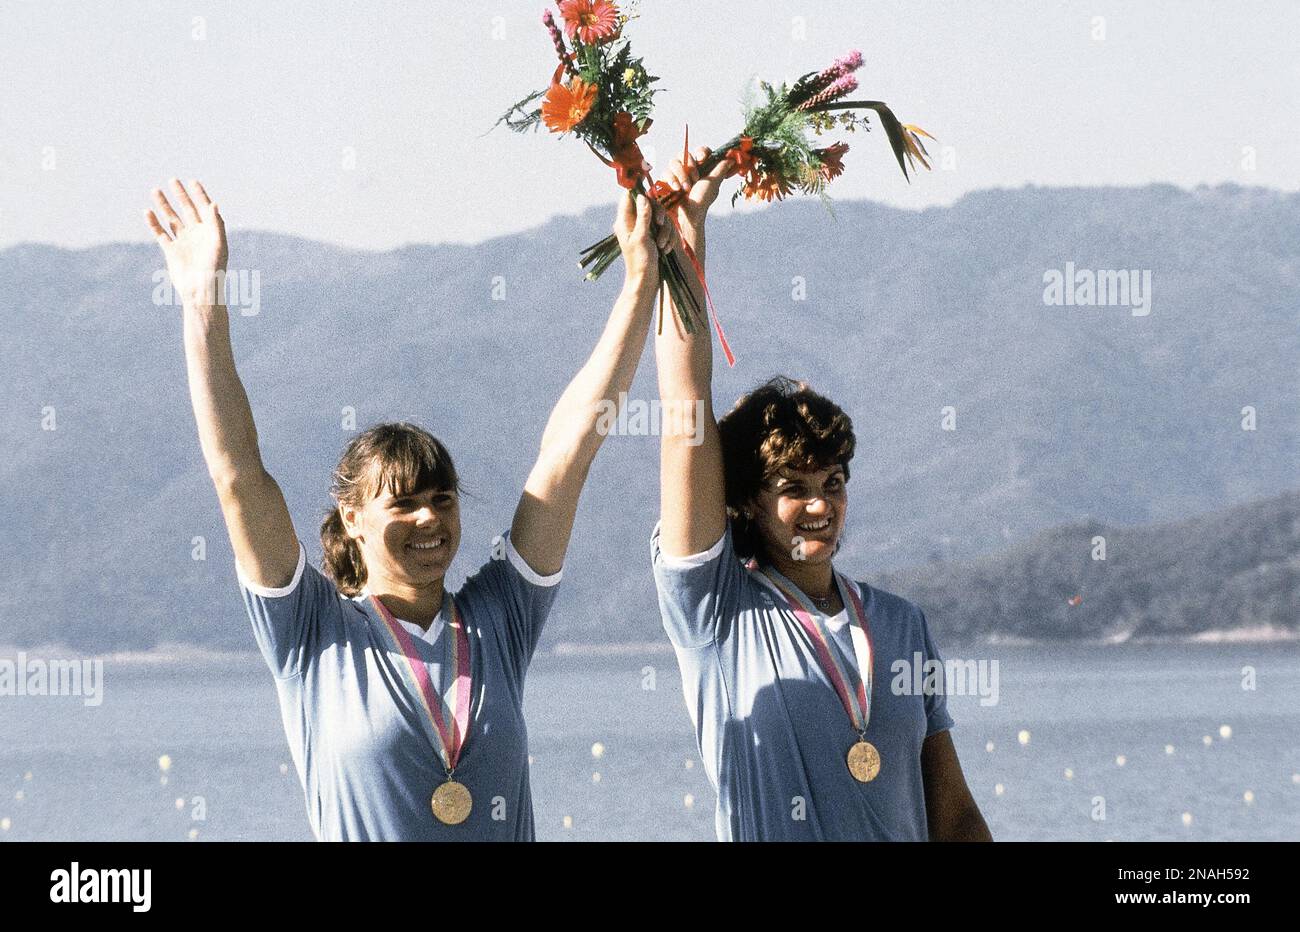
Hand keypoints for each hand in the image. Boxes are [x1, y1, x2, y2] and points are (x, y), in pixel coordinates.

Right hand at [144, 179, 227, 306]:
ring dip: (164, 205)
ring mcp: (183, 241)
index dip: (199, 194)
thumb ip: (216, 224)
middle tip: (173, 179)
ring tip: (155, 190)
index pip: (204, 208)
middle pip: (187, 209)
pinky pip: (160, 233)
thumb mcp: (218, 245)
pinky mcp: (171, 251)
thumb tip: (214, 203)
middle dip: (180, 195)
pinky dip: (153, 223)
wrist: (200, 291)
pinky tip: (147, 211)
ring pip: (171, 219)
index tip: (192, 181)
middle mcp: (196, 234)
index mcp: (210, 232)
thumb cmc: (214, 270)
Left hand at [612, 192, 676, 283]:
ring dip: (665, 230)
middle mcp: (634, 222)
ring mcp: (646, 229)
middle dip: (658, 214)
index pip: (629, 197)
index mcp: (624, 221)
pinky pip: (666, 228)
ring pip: (660, 216)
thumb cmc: (640, 262)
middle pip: (648, 203)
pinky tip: (665, 249)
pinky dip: (668, 237)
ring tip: (661, 245)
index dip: (638, 188)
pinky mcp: (656, 235)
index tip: (650, 185)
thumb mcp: (641, 238)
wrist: (646, 282)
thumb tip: (642, 196)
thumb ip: (642, 216)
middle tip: (660, 223)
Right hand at [661, 147, 735, 234]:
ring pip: (673, 162)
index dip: (701, 152)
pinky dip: (671, 180)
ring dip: (681, 174)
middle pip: (684, 153)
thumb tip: (732, 159)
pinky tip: (677, 188)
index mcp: (701, 168)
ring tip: (685, 188)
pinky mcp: (666, 180)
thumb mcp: (714, 183)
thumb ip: (721, 168)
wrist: (689, 216)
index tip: (702, 158)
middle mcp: (688, 169)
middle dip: (689, 166)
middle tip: (695, 179)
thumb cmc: (702, 201)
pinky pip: (665, 172)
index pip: (700, 151)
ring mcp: (676, 174)